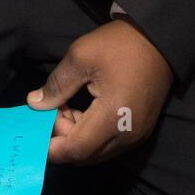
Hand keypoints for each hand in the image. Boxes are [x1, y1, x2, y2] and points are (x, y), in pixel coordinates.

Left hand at [27, 19, 173, 164]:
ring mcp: (138, 135)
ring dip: (77, 137)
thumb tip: (35, 104)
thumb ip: (57, 85)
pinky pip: (111, 144)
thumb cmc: (119, 45)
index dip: (52, 146)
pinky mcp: (142, 130)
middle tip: (53, 110)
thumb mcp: (81, 56)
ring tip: (67, 107)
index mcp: (113, 118)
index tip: (35, 129)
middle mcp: (127, 135)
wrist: (159, 38)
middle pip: (86, 156)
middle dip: (63, 139)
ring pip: (98, 152)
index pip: (75, 149)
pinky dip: (93, 135)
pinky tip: (86, 111)